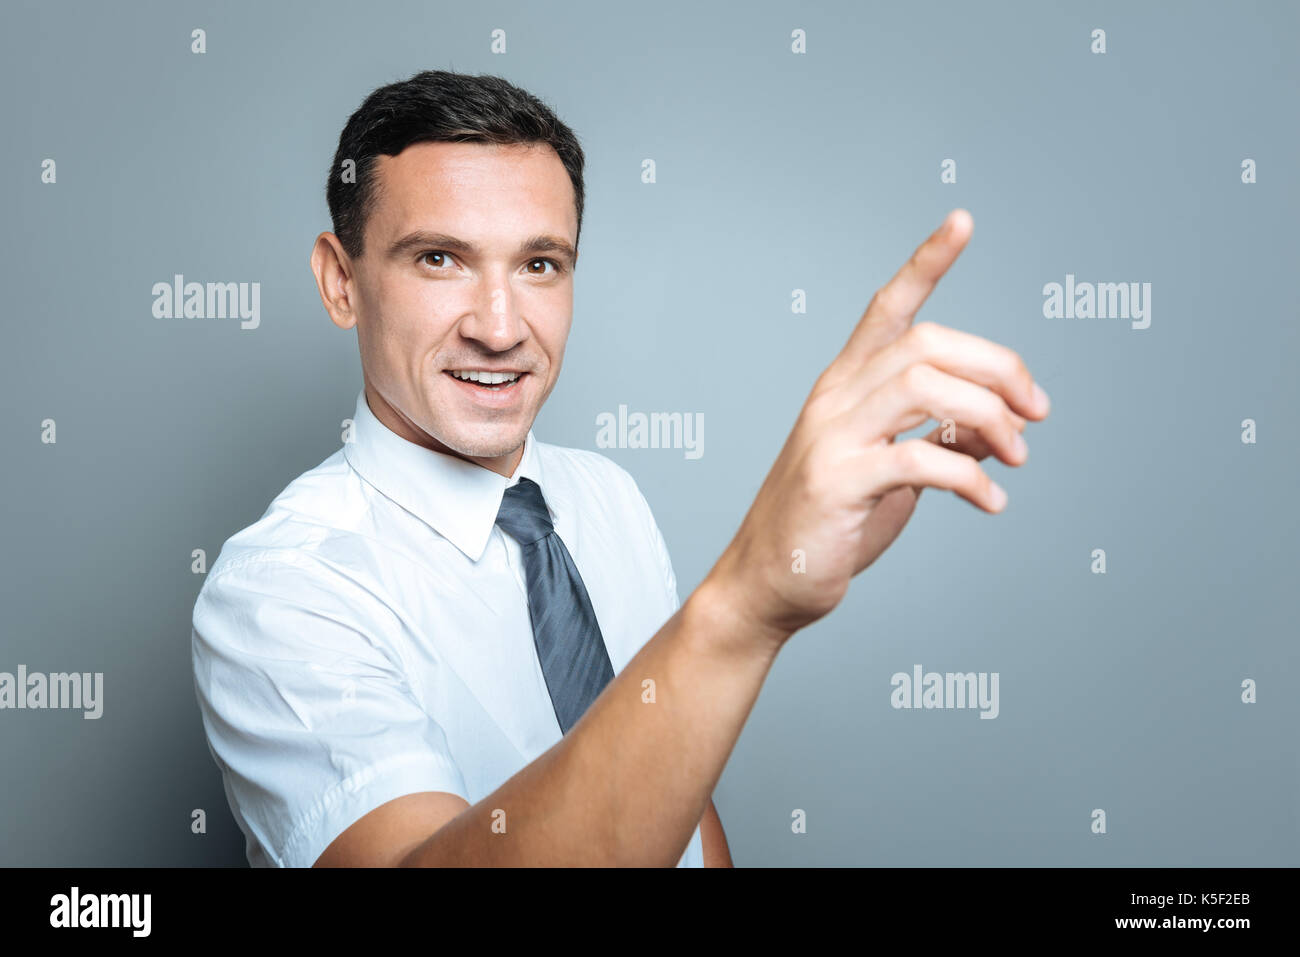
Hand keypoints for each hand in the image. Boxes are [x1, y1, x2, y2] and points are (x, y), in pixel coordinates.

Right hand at [705, 209, 1049, 642]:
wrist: (767, 583)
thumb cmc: (828, 525)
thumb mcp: (893, 476)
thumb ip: (937, 441)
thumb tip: (996, 430)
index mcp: (844, 387)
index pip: (887, 307)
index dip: (926, 262)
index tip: (963, 221)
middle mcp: (834, 398)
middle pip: (926, 343)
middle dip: (997, 366)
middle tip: (1037, 411)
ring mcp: (831, 436)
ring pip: (923, 383)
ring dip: (990, 415)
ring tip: (1018, 455)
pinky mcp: (837, 480)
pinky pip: (918, 457)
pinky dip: (970, 477)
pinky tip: (991, 502)